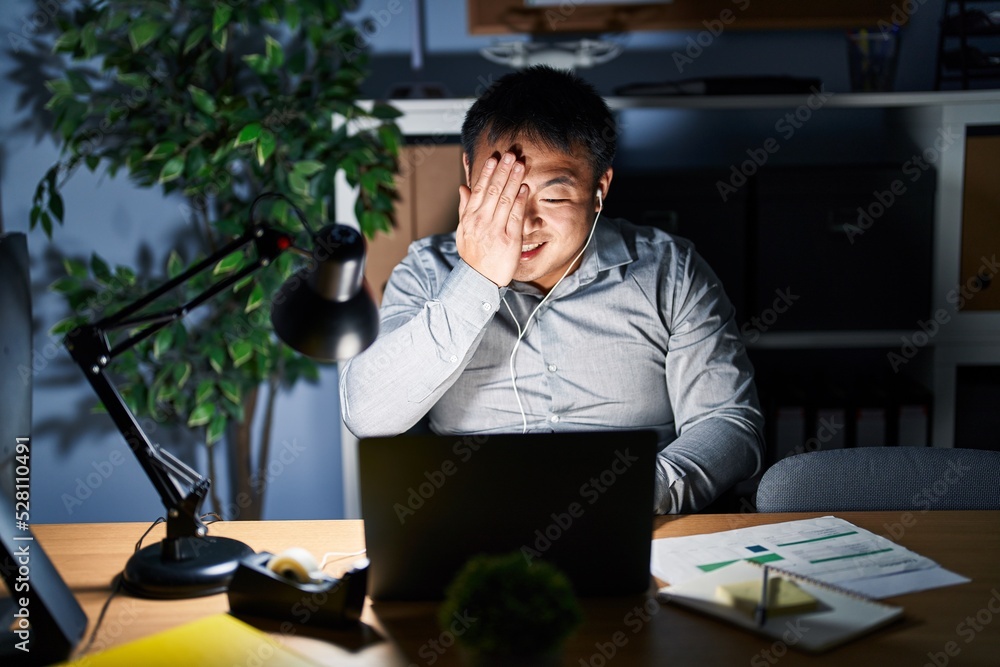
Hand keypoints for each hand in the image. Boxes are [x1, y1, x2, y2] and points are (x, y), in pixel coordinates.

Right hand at [456, 152, 527, 286]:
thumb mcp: (462, 231)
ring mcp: (496, 231)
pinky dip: (520, 201)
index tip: (494, 158)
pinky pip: (515, 217)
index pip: (479, 190)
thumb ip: (464, 208)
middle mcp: (482, 222)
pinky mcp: (510, 240)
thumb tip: (462, 187)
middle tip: (511, 154)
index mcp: (470, 218)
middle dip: (503, 171)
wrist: (478, 280)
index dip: (488, 173)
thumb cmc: (472, 255)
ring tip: (520, 165)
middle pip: (493, 191)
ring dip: (513, 181)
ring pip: (505, 200)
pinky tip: (524, 188)